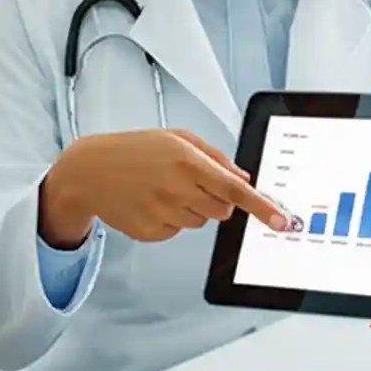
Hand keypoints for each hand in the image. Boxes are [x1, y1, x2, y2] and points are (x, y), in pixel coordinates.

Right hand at [39, 129, 287, 244]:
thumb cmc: (134, 150)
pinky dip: (172, 219)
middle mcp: (176, 190)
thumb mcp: (177, 138)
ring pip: (201, 222)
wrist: (89, 171)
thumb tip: (244, 179)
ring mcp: (162, 214)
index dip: (262, 207)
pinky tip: (152, 201)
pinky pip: (178, 231)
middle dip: (217, 199)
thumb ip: (215, 158)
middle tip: (191, 182)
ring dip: (192, 208)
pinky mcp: (150, 232)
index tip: (281, 220)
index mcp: (186, 162)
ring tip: (164, 188)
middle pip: (223, 210)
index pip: (235, 190)